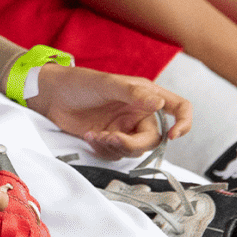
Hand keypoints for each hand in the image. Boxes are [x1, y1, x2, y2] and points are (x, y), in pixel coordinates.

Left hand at [28, 65, 190, 158]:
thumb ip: (133, 94)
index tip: (174, 135)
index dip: (184, 123)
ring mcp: (124, 127)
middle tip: (111, 137)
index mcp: (145, 95)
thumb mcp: (107, 84)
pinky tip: (90, 136)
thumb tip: (160, 103)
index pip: (179, 108)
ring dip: (115, 146)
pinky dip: (103, 149)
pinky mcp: (109, 138)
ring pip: (134, 150)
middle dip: (132, 143)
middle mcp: (139, 113)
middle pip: (153, 139)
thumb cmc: (79, 82)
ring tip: (96, 135)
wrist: (52, 96)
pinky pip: (116, 154)